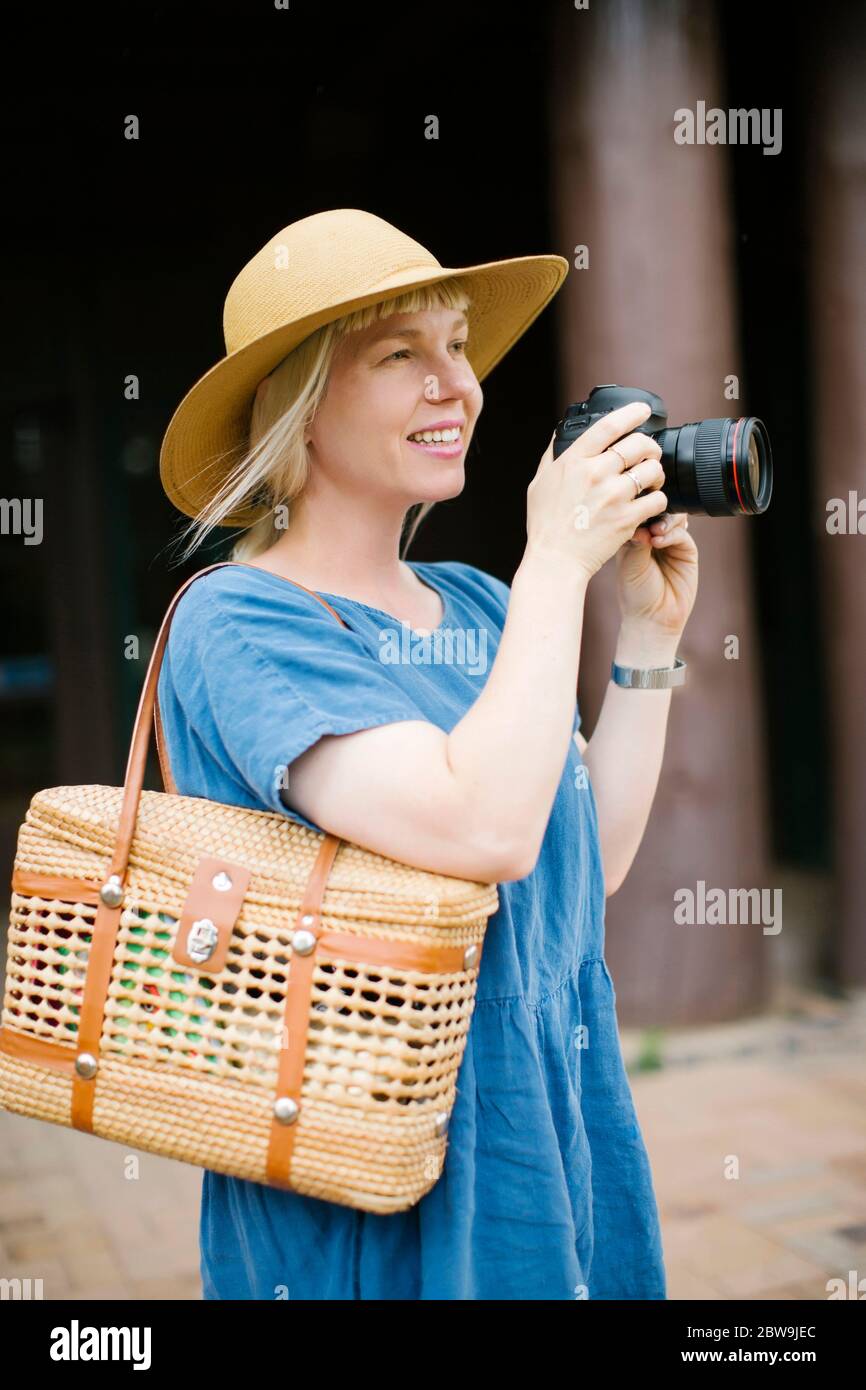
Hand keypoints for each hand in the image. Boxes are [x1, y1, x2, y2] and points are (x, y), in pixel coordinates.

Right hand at [526, 401, 669, 583]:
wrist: (555, 560)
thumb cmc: (545, 525)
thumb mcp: (539, 483)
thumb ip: (552, 456)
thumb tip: (558, 432)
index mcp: (574, 461)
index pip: (608, 426)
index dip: (631, 413)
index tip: (643, 410)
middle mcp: (595, 473)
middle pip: (638, 444)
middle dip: (650, 446)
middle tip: (650, 454)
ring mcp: (613, 496)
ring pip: (652, 469)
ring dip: (657, 473)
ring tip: (652, 481)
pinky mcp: (627, 518)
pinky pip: (658, 500)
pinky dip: (659, 500)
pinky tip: (651, 504)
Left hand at [615, 510, 698, 655]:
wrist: (653, 618)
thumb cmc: (635, 593)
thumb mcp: (629, 563)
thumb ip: (636, 539)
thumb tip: (642, 516)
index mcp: (634, 536)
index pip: (638, 513)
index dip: (637, 508)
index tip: (631, 506)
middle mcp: (653, 536)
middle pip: (657, 511)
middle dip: (653, 511)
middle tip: (646, 519)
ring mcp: (671, 543)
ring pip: (672, 518)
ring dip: (664, 520)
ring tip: (654, 531)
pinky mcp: (687, 551)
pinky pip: (682, 534)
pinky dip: (672, 533)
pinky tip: (659, 540)